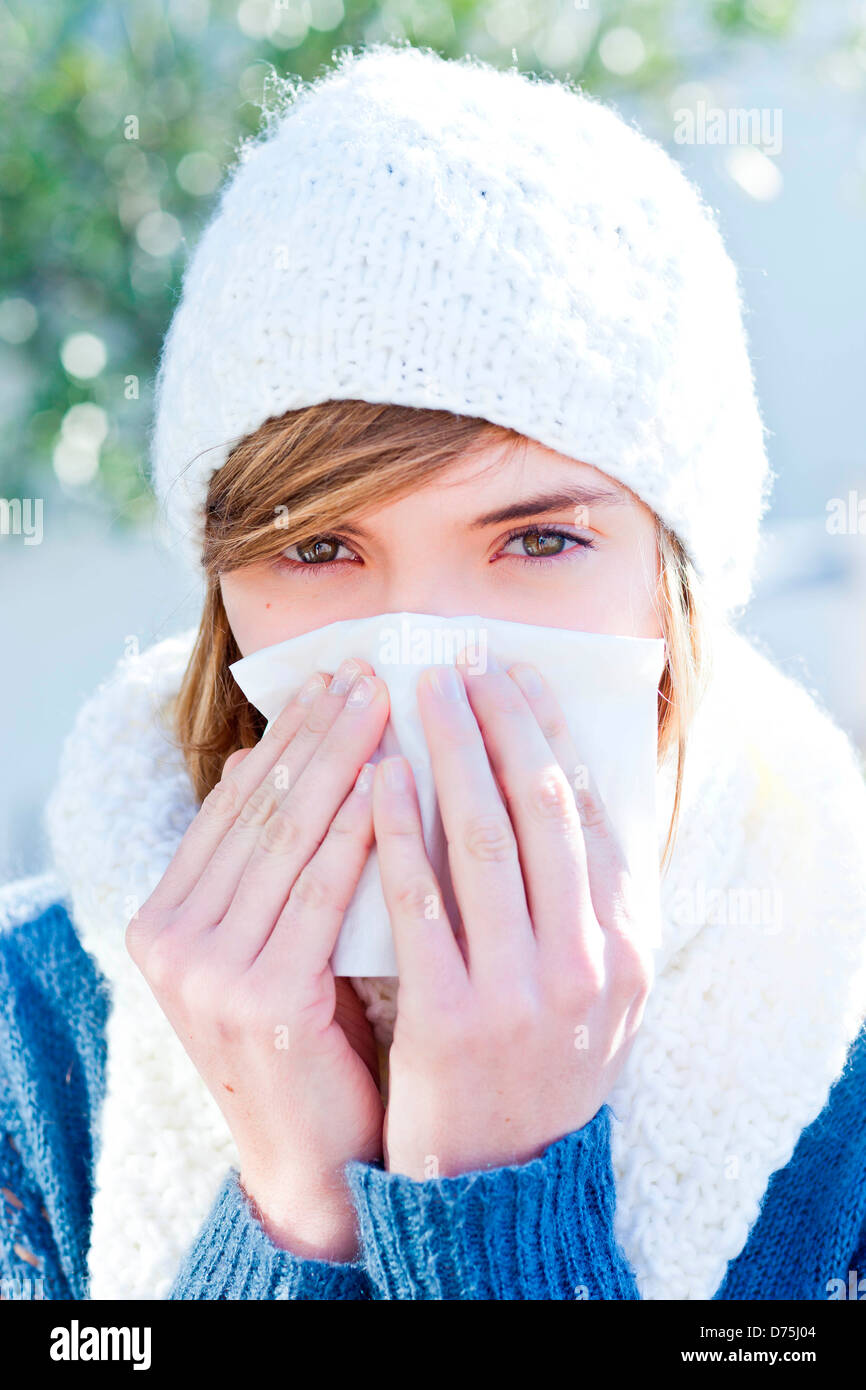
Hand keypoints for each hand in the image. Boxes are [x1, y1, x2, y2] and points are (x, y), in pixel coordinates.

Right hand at [125, 657, 389, 1259]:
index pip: (234, 803)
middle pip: (260, 809)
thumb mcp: (271, 937)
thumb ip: (264, 860)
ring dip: (341, 762)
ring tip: (387, 703)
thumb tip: (253, 762)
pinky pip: (321, 895)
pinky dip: (358, 833)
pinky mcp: (265, 1000)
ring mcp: (209, 974)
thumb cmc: (312, 1034)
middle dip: (318, 733)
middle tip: (368, 669)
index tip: (333, 677)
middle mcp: (171, 941)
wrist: (318, 1156)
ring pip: (289, 840)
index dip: (285, 735)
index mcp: (166, 918)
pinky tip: (393, 784)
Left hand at [371, 651, 652, 1179]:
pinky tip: (376, 778)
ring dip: (453, 753)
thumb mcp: (594, 989)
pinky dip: (398, 829)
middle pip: (542, 809)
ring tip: (422, 694)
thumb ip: (590, 901)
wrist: (498, 1177)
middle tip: (466, 661)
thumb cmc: (537, 1063)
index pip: (595, 813)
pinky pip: (420, 901)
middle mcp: (588, 963)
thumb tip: (567, 785)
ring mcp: (522, 992)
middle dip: (502, 722)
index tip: (521, 678)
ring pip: (485, 839)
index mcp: (627, 947)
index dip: (554, 735)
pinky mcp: (451, 1018)